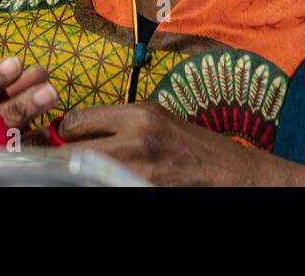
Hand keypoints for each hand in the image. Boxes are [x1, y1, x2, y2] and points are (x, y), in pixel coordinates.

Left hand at [56, 102, 304, 185]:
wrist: (237, 177)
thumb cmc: (199, 149)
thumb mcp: (160, 122)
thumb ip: (121, 124)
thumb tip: (76, 130)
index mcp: (140, 115)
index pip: (75, 121)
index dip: (67, 134)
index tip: (67, 141)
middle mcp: (135, 140)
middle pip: (70, 149)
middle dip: (68, 157)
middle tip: (75, 163)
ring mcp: (137, 171)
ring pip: (82, 172)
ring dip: (83, 173)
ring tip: (95, 172)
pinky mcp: (141, 190)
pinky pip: (105, 185)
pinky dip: (104, 183)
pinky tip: (114, 181)